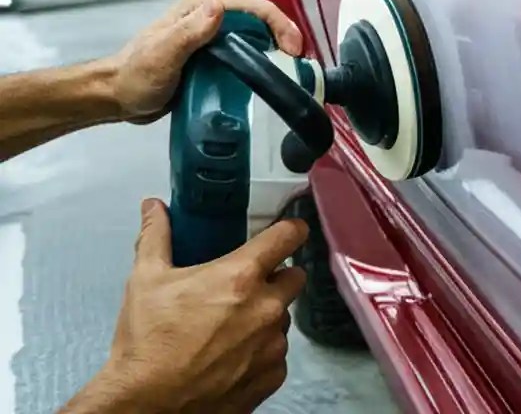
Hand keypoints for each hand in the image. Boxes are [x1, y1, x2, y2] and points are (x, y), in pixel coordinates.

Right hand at [64, 200, 308, 412]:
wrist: (146, 404)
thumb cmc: (147, 341)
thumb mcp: (146, 281)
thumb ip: (157, 237)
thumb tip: (153, 207)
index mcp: (242, 277)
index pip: (289, 236)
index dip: (291, 230)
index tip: (288, 232)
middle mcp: (267, 307)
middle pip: (294, 278)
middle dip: (275, 278)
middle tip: (244, 288)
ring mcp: (273, 344)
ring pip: (283, 318)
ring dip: (265, 317)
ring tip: (228, 329)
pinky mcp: (273, 375)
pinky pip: (277, 354)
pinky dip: (260, 352)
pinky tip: (231, 357)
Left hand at [107, 0, 303, 122]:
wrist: (116, 98)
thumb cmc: (135, 76)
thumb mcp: (162, 54)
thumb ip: (189, 31)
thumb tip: (219, 8)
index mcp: (199, 9)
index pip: (250, 7)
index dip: (278, 23)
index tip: (293, 49)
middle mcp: (208, 18)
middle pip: (258, 21)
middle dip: (283, 36)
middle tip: (298, 63)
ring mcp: (211, 39)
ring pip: (255, 39)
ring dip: (276, 51)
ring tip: (291, 72)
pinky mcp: (213, 59)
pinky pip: (244, 56)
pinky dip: (262, 65)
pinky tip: (270, 80)